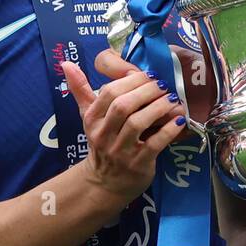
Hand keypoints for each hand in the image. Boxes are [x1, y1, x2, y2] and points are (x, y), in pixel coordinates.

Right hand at [61, 50, 188, 204]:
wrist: (105, 183)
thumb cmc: (102, 143)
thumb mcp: (89, 117)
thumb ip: (80, 89)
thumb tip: (66, 62)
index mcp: (92, 119)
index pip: (109, 93)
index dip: (131, 81)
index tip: (148, 75)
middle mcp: (103, 135)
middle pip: (123, 106)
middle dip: (146, 91)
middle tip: (163, 85)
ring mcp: (120, 151)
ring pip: (138, 123)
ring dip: (158, 107)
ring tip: (172, 99)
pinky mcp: (138, 164)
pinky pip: (155, 144)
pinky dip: (169, 130)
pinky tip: (179, 120)